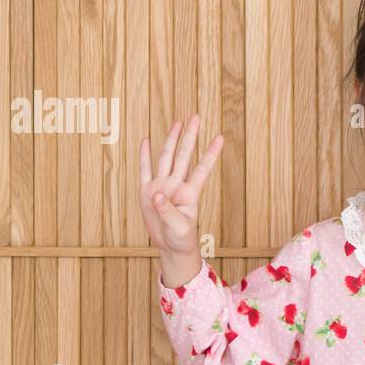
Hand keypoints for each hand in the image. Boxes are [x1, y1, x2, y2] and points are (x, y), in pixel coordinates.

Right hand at [138, 115, 222, 258]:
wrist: (170, 247)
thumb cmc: (181, 238)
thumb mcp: (178, 227)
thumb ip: (168, 211)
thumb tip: (156, 195)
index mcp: (189, 193)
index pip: (202, 168)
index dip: (210, 153)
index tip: (220, 138)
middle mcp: (177, 185)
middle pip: (183, 155)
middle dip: (190, 136)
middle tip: (196, 117)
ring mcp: (162, 186)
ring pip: (166, 157)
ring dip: (171, 140)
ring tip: (178, 123)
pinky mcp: (147, 191)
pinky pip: (145, 169)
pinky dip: (145, 155)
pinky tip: (147, 140)